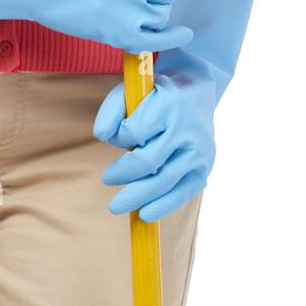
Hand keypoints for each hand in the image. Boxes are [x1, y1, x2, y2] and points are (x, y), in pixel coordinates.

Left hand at [93, 74, 215, 221]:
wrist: (196, 93)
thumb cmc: (155, 95)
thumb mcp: (132, 91)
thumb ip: (112, 110)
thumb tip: (102, 136)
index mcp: (168, 104)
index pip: (135, 131)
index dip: (118, 138)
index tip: (113, 138)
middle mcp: (187, 130)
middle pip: (149, 161)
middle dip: (123, 173)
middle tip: (106, 178)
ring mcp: (199, 152)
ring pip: (165, 181)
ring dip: (138, 195)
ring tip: (116, 205)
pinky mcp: (204, 170)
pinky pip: (182, 193)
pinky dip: (163, 206)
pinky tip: (145, 214)